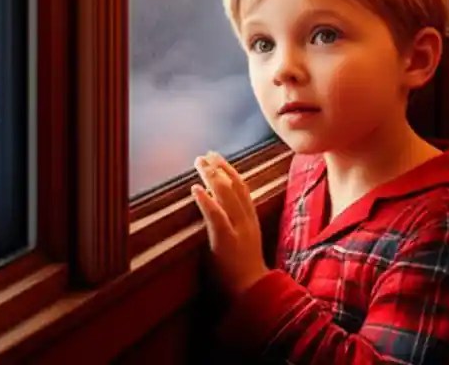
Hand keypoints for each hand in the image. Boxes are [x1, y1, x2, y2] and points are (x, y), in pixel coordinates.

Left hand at [191, 151, 268, 297]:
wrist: (253, 293)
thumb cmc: (243, 272)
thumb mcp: (243, 242)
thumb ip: (234, 226)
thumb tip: (219, 212)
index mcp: (251, 221)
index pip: (243, 189)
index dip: (230, 171)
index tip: (217, 158)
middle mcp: (247, 221)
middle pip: (236, 186)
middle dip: (220, 168)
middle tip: (205, 155)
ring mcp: (239, 230)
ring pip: (227, 196)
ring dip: (212, 177)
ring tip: (200, 163)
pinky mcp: (227, 242)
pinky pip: (217, 217)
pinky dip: (206, 201)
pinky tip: (195, 189)